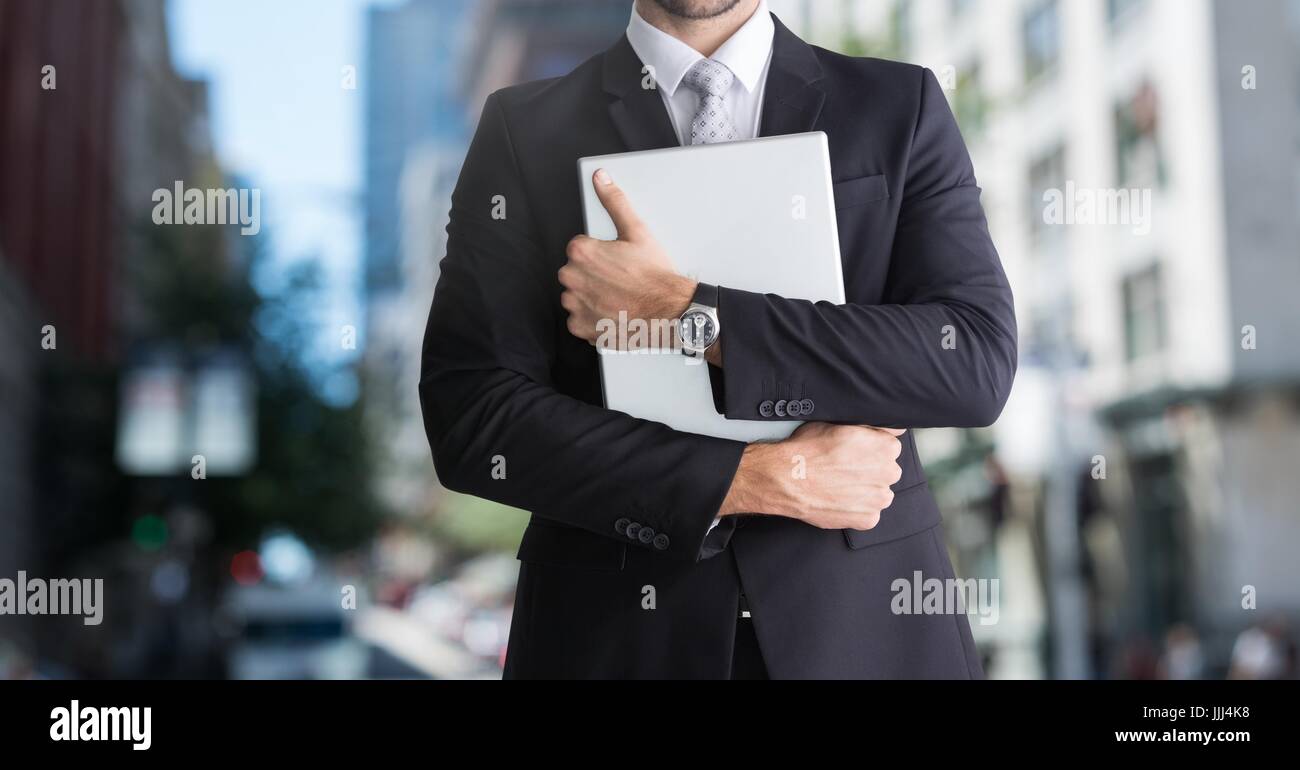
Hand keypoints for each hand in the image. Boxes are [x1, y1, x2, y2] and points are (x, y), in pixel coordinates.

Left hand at [560, 169, 695, 348]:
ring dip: (592, 297)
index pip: (579, 249)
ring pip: (576, 296)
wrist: (669, 311)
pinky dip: (593, 318)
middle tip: (619, 280)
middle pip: (575, 273)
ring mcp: (576, 305)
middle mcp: (572, 278)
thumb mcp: (636, 231)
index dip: (600, 255)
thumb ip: (614, 201)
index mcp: (581, 252)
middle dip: (593, 276)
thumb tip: (600, 179)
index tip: (616, 262)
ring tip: (618, 297)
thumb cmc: (654, 276)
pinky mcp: (581, 327)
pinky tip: (613, 312)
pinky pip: (580, 320)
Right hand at [719, 423, 905, 530]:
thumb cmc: (808, 449)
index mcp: (885, 447)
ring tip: (839, 486)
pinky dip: (856, 510)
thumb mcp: (838, 423)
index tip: (853, 453)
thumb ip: (872, 426)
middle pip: (886, 471)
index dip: (869, 450)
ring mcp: (879, 498)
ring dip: (865, 491)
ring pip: (879, 494)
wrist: (786, 478)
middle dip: (870, 471)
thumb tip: (895, 429)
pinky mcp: (867, 519)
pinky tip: (838, 500)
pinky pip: (869, 515)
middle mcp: (888, 473)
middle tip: (844, 470)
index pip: (889, 447)